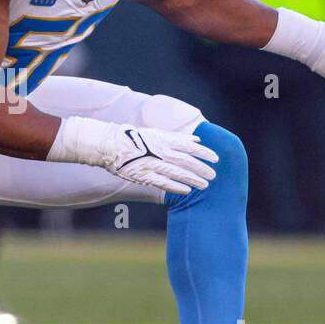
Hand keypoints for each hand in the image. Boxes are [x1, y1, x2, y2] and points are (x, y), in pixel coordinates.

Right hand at [49, 116, 217, 194]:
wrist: (108, 144)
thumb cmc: (133, 137)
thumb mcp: (156, 132)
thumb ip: (177, 137)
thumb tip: (196, 137)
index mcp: (163, 138)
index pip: (189, 145)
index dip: (203, 152)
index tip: (216, 158)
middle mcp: (159, 150)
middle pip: (186, 160)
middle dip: (201, 168)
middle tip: (214, 175)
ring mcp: (151, 163)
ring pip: (177, 172)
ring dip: (192, 179)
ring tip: (205, 185)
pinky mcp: (143, 175)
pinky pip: (162, 182)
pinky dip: (176, 186)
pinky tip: (187, 191)